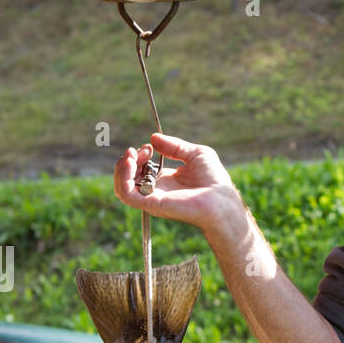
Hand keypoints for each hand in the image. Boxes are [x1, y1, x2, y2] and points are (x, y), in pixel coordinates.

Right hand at [113, 132, 241, 230]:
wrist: (222, 199)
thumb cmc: (215, 180)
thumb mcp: (195, 154)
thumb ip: (174, 146)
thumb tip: (153, 138)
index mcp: (166, 181)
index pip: (141, 169)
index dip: (139, 155)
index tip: (150, 147)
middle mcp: (156, 191)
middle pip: (128, 177)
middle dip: (129, 159)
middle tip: (144, 150)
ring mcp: (152, 198)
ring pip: (122, 187)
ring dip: (121, 168)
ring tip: (132, 155)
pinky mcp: (151, 204)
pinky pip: (126, 194)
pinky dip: (123, 177)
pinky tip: (132, 163)